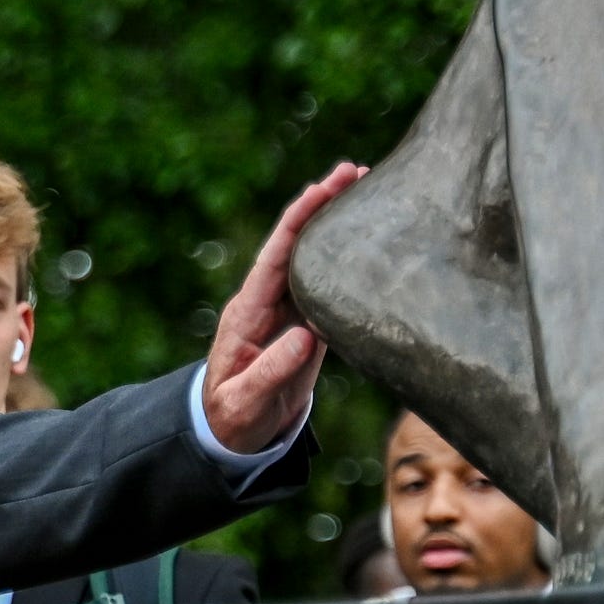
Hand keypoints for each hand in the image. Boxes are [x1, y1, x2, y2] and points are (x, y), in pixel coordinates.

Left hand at [202, 161, 366, 452]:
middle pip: (295, 243)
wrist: (231, 433)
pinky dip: (346, 254)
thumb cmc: (233, 420)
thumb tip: (307, 336)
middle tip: (355, 170)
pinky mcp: (305, 323)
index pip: (275, 255)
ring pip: (313, 256)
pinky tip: (372, 235)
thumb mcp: (247, 401)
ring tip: (370, 188)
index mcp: (248, 313)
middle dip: (321, 204)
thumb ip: (272, 372)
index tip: (323, 187)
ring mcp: (286, 310)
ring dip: (336, 223)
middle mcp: (266, 302)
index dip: (298, 219)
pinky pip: (326, 279)